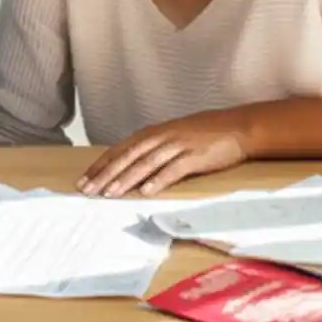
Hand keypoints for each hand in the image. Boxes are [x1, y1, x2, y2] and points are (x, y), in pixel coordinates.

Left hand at [78, 109, 249, 197]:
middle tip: (88, 190)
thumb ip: (152, 151)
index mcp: (153, 133)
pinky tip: (147, 191)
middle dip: (106, 174)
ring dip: (126, 179)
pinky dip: (159, 180)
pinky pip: (174, 169)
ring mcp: (177, 146)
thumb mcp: (172, 138)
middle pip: (127, 157)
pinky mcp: (195, 157)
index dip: (100, 165)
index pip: (120, 150)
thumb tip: (129, 169)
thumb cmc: (203, 134)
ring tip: (110, 193)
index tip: (83, 180)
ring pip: (146, 163)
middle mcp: (161, 137)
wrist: (237, 127)